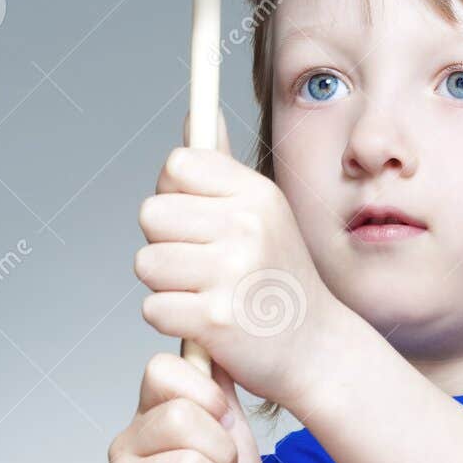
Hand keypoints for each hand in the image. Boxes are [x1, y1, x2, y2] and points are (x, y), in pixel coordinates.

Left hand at [134, 138, 341, 411]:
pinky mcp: (215, 319)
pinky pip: (152, 309)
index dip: (175, 194)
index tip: (196, 219)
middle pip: (151, 214)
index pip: (177, 165)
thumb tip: (197, 114)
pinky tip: (205, 321)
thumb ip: (222, 167)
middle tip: (202, 264)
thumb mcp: (263, 212)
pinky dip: (171, 320)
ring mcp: (232, 272)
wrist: (316, 348)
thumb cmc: (279, 277)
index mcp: (256, 194)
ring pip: (146, 263)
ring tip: (205, 292)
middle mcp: (247, 226)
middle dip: (165, 243)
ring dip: (165, 285)